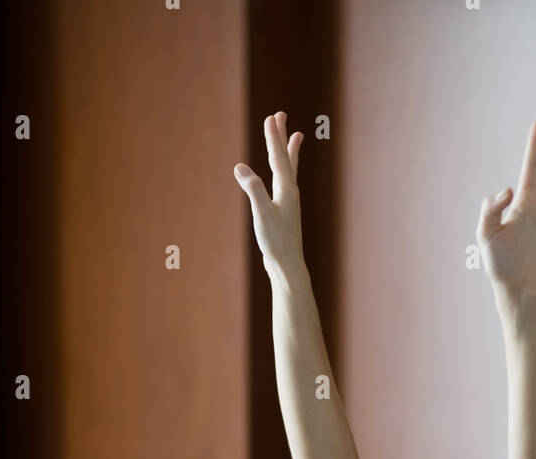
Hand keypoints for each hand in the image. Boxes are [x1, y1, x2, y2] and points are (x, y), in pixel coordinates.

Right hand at [234, 111, 305, 277]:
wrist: (287, 266)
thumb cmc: (276, 242)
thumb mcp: (261, 214)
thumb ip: (252, 189)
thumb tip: (240, 167)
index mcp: (286, 190)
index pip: (278, 157)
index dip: (273, 137)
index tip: (271, 117)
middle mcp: (290, 193)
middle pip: (286, 158)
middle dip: (282, 136)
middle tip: (281, 115)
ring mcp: (289, 202)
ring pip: (289, 170)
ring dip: (289, 151)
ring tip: (295, 136)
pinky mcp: (285, 212)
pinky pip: (285, 183)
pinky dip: (285, 172)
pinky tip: (282, 176)